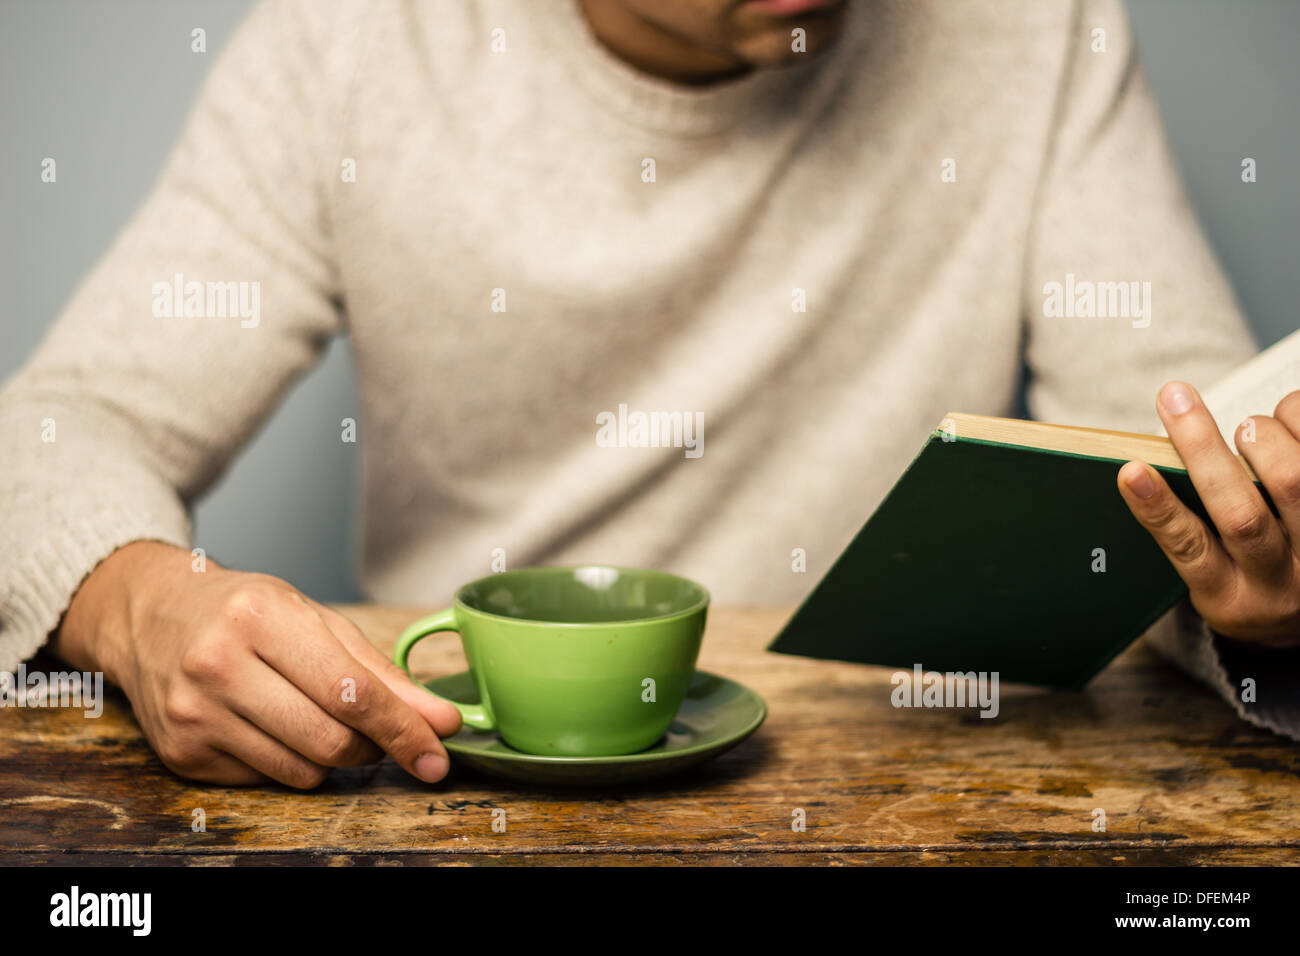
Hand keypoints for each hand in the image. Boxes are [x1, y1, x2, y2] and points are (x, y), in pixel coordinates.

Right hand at [53, 541, 461, 786]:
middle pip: (330, 739)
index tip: (438, 749)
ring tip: (321, 719)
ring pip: (302, 770)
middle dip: (373, 746)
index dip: (404, 727)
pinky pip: (268, 780)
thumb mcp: (316, 620)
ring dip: (333, 757)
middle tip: (379, 731)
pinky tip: (273, 725)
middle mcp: (218, 665)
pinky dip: (290, 763)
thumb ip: (382, 672)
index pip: (351, 691)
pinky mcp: (182, 754)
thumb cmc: (245, 612)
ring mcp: (194, 714)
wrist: (152, 616)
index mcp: (260, 617)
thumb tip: (439, 720)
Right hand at [1118, 382, 1299, 648]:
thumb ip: (1188, 528)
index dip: (1159, 509)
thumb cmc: (1249, 576)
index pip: (1190, 550)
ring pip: (1291, 483)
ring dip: (1261, 436)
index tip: (1130, 471)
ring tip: (1249, 428)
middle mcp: (1279, 579)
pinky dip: (1295, 419)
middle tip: (1176, 399)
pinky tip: (1285, 420)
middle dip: (1204, 449)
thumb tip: (1150, 462)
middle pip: (1242, 515)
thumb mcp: (1212, 576)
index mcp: (1228, 595)